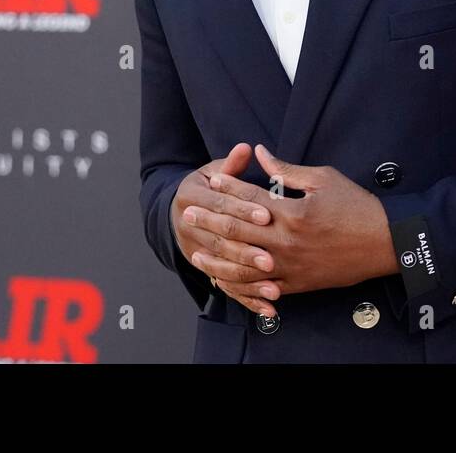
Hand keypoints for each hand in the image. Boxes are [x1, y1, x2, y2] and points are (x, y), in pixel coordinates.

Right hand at [170, 143, 280, 316]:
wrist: (180, 209)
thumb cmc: (208, 186)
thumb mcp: (214, 171)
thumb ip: (232, 165)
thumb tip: (247, 148)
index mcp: (190, 197)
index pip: (220, 206)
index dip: (243, 210)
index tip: (267, 215)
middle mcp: (188, 227)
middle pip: (221, 241)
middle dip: (246, 251)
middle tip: (271, 258)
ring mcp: (195, 251)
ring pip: (223, 268)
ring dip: (248, 279)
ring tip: (275, 286)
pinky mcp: (207, 269)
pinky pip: (228, 287)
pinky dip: (249, 299)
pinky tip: (269, 307)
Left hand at [194, 143, 396, 299]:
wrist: (386, 243)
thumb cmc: (357, 207)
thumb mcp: (324, 178)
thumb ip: (287, 170)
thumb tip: (260, 153)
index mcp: (292, 212)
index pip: (250, 197)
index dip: (228, 187)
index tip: (210, 180)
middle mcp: (287, 241)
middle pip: (238, 230)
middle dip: (210, 221)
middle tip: (188, 214)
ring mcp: (291, 266)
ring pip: (244, 264)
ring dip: (217, 257)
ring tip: (196, 251)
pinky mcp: (298, 284)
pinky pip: (261, 286)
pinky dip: (240, 283)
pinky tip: (224, 279)